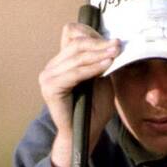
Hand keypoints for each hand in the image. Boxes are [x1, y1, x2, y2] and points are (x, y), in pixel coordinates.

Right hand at [39, 22, 120, 166]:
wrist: (85, 133)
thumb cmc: (94, 109)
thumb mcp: (103, 78)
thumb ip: (103, 61)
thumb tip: (114, 42)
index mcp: (62, 62)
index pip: (72, 34)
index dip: (92, 33)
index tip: (113, 41)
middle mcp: (52, 67)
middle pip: (75, 43)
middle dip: (99, 43)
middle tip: (118, 45)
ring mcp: (48, 76)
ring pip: (76, 56)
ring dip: (98, 53)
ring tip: (115, 53)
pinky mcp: (50, 87)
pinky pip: (74, 73)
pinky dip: (92, 68)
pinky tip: (106, 66)